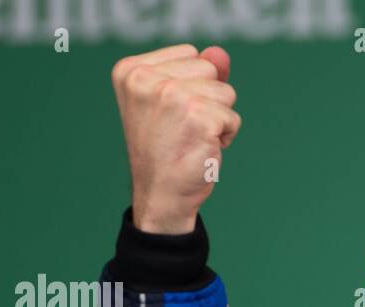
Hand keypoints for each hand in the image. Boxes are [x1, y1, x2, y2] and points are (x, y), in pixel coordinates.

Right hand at [110, 44, 239, 233]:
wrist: (160, 194)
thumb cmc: (165, 150)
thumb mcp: (171, 102)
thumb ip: (195, 73)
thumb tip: (220, 53)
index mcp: (131, 70)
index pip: (191, 54)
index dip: (192, 85)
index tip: (169, 113)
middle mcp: (147, 79)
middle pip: (209, 69)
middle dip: (208, 99)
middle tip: (183, 128)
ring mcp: (172, 96)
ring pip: (225, 91)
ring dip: (218, 118)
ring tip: (192, 138)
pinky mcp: (198, 117)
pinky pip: (233, 117)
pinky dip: (226, 136)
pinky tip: (202, 148)